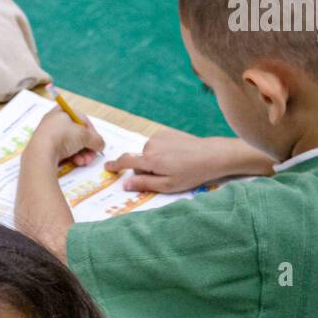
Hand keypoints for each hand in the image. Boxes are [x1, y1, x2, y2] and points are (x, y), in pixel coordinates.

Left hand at [27, 109, 104, 168]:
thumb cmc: (62, 136)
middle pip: (76, 134)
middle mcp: (54, 122)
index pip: (81, 119)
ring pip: (70, 145)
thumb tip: (101, 145)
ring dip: (81, 154)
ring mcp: (48, 137)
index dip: (92, 131)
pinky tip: (76, 163)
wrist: (41, 153)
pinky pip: (62, 152)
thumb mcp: (84, 136)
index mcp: (61, 112)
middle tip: (93, 155)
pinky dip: (71, 158)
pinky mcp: (46, 150)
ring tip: (85, 161)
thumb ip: (96, 139)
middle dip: (87, 146)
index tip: (97, 141)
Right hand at [104, 127, 228, 193]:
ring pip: (148, 153)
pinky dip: (161, 152)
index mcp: (150, 160)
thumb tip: (125, 185)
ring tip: (173, 166)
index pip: (126, 161)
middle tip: (164, 176)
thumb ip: (144, 184)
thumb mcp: (167, 185)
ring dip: (154, 160)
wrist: (210, 155)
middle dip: (146, 169)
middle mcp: (151, 145)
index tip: (107, 167)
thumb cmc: (190, 173)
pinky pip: (156, 145)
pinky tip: (175, 156)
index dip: (115, 166)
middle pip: (139, 160)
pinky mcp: (166, 132)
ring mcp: (159, 137)